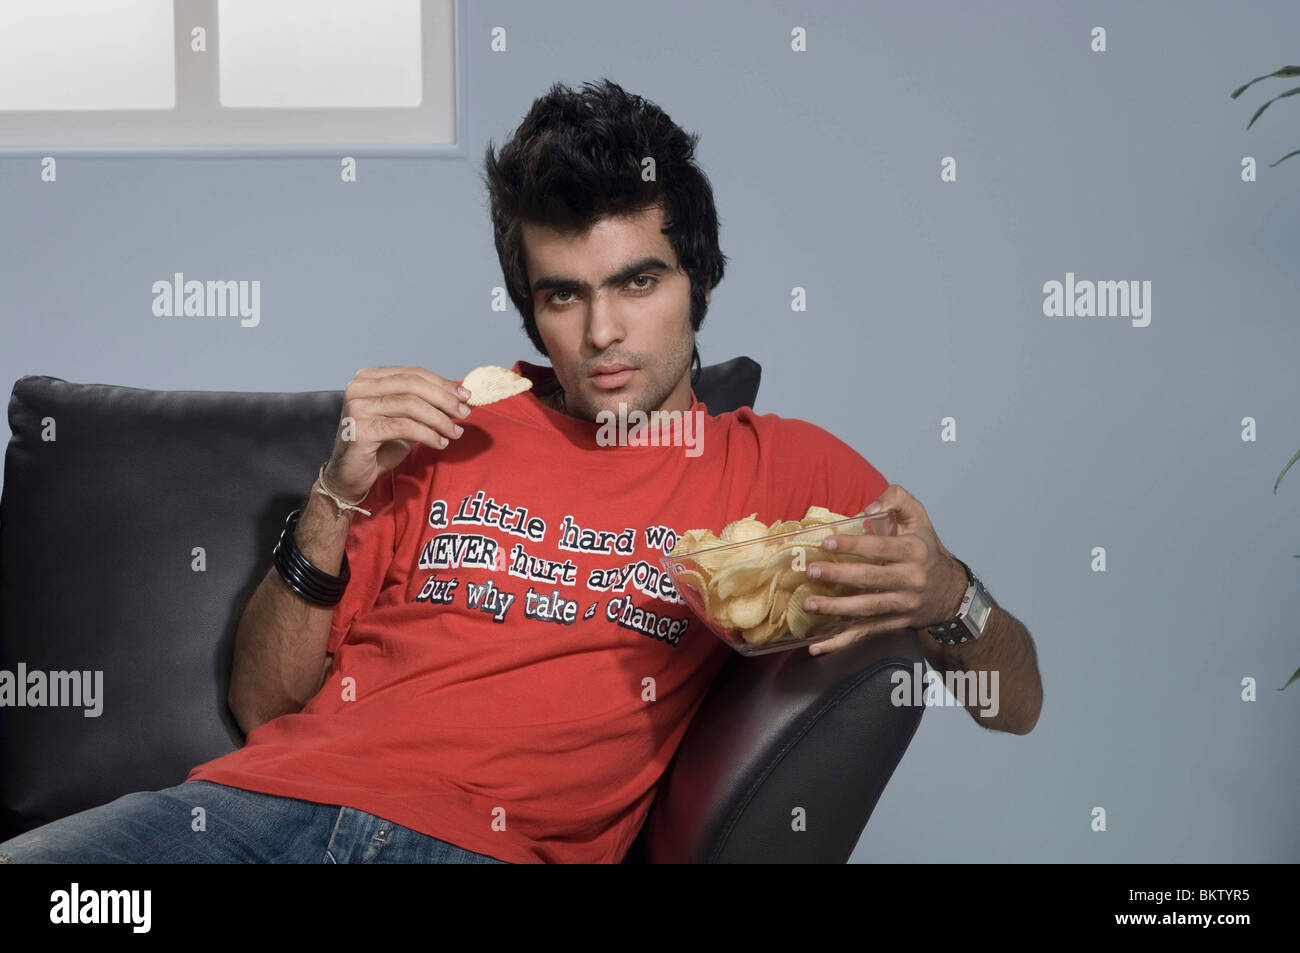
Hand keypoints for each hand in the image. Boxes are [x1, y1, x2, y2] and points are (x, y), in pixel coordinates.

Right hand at [323, 366, 473, 499]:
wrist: (351, 475)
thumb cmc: (380, 445)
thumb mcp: (405, 418)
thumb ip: (424, 404)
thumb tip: (460, 394)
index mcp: (369, 379)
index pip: (413, 373)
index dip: (442, 383)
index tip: (466, 396)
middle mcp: (359, 388)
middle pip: (412, 385)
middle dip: (444, 399)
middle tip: (465, 413)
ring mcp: (357, 407)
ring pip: (410, 405)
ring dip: (439, 419)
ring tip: (455, 432)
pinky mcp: (360, 429)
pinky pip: (404, 427)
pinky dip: (427, 435)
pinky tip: (440, 443)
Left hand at [801, 484, 966, 655]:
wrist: (952, 592)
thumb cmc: (926, 549)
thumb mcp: (918, 517)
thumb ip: (895, 499)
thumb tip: (867, 509)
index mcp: (914, 551)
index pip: (881, 547)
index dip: (854, 545)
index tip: (827, 543)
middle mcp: (911, 579)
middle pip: (871, 579)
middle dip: (839, 576)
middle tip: (812, 572)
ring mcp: (903, 604)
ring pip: (867, 608)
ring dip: (836, 609)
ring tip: (809, 604)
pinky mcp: (896, 623)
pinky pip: (867, 632)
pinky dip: (842, 641)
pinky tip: (818, 646)